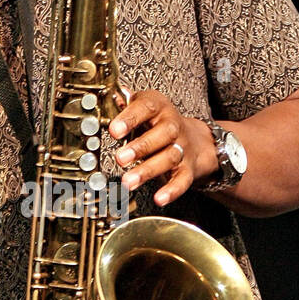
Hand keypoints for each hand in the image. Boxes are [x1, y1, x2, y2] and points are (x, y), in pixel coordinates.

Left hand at [108, 90, 214, 206]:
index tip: (114, 130)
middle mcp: (173, 126)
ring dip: (148, 170)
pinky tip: (159, 199)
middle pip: (163, 134)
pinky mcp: (188, 168)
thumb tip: (103, 100)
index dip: (130, 118)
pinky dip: (172, 190)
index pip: (147, 107)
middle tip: (120, 158)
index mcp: (159, 107)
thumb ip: (123, 108)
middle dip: (141, 147)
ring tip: (129, 182)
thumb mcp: (142, 109)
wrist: (195, 139)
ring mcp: (182, 147)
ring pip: (169, 158)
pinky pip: (182, 180)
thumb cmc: (157, 123)